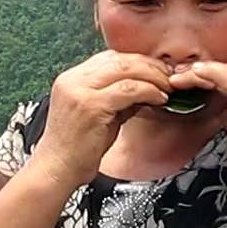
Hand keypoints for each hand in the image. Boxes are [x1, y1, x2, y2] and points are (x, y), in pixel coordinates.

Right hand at [31, 50, 171, 186]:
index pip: (110, 57)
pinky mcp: (91, 106)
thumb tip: (147, 88)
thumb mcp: (98, 114)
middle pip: (119, 59)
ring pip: (125, 69)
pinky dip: (149, 91)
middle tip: (169, 75)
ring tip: (167, 87)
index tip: (158, 68)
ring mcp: (80, 91)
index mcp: (72, 78)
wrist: (57, 170)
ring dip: (153, 76)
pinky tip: (159, 99)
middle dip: (149, 65)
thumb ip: (119, 97)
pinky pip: (128, 90)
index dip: (138, 60)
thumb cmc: (77, 148)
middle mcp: (73, 79)